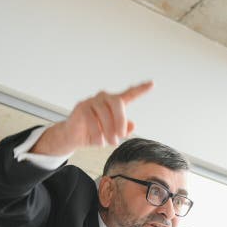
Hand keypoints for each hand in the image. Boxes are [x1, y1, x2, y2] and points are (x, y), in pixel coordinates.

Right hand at [32, 81, 153, 155]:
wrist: (74, 138)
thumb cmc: (94, 133)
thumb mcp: (111, 134)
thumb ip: (123, 129)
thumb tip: (132, 125)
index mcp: (113, 103)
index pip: (129, 94)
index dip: (140, 89)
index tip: (152, 84)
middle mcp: (104, 98)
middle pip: (117, 103)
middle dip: (121, 121)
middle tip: (121, 136)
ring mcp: (92, 101)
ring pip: (104, 114)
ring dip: (109, 131)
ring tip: (110, 142)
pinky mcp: (81, 107)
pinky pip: (92, 120)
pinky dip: (97, 133)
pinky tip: (99, 141)